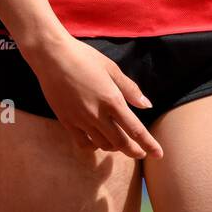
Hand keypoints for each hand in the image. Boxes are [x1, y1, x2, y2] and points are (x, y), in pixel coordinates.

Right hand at [28, 34, 163, 159]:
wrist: (52, 56)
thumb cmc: (84, 57)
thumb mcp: (111, 69)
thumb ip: (130, 89)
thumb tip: (146, 105)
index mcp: (112, 100)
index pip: (135, 130)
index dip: (149, 144)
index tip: (159, 154)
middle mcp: (97, 114)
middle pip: (120, 143)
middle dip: (134, 151)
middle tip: (142, 153)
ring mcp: (80, 120)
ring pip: (103, 145)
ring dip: (115, 147)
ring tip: (120, 143)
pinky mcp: (66, 122)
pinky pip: (83, 143)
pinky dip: (94, 146)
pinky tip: (98, 140)